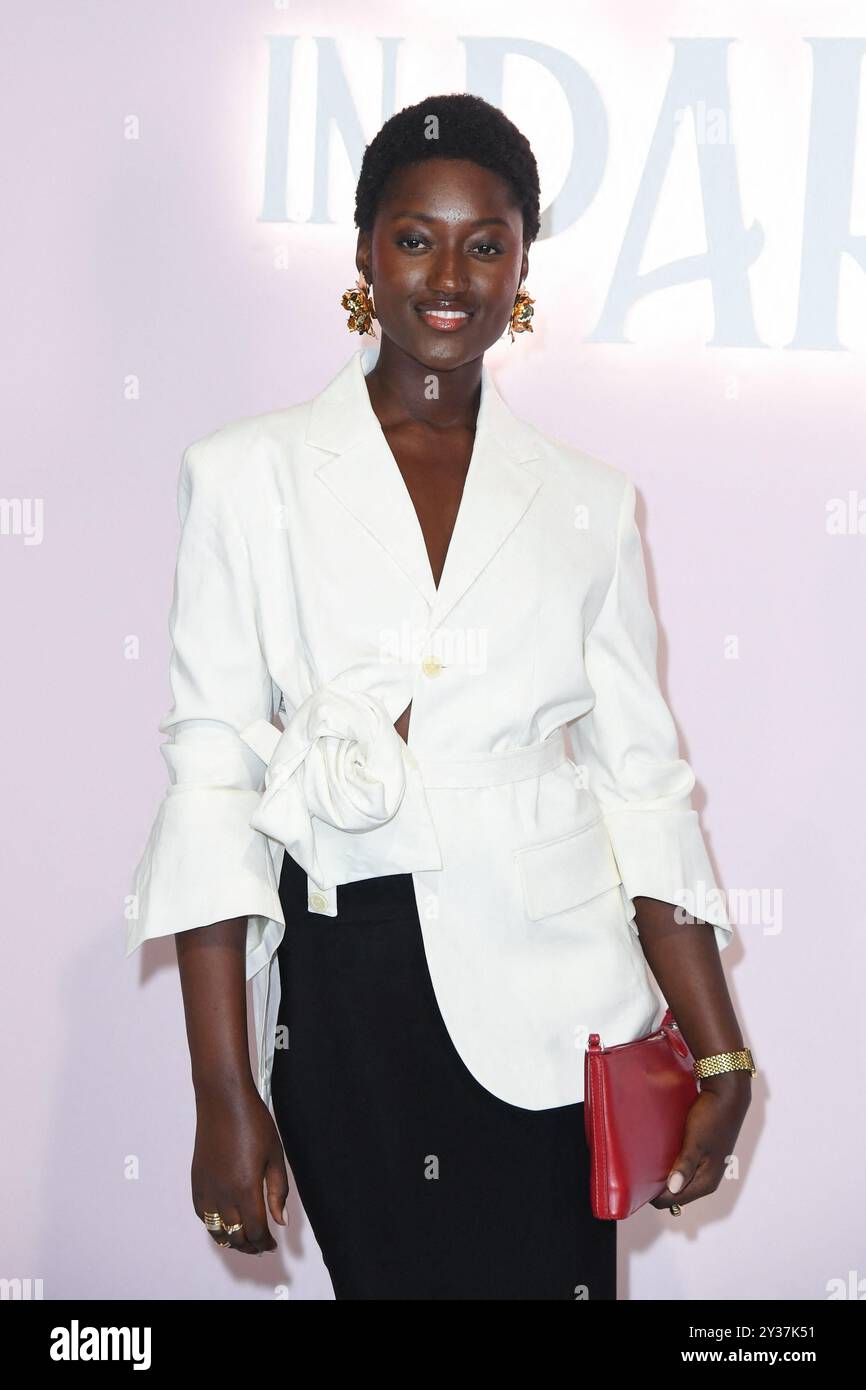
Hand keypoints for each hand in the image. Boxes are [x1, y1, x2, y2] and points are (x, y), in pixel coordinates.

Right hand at [191, 1080, 289, 1253]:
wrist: (223, 1101)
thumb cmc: (253, 1123)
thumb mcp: (274, 1157)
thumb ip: (277, 1192)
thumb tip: (280, 1221)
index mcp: (246, 1189)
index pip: (256, 1232)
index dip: (265, 1243)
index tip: (272, 1244)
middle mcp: (223, 1194)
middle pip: (236, 1236)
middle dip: (250, 1245)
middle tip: (261, 1244)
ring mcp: (207, 1189)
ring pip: (216, 1230)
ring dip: (231, 1239)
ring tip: (244, 1237)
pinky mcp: (197, 1181)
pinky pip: (202, 1214)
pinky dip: (214, 1224)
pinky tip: (225, 1219)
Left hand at [650, 1073, 751, 1211]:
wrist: (727, 1094)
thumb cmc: (712, 1117)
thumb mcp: (696, 1142)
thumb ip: (685, 1166)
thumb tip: (673, 1188)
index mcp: (706, 1182)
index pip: (673, 1201)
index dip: (653, 1195)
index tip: (635, 1183)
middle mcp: (708, 1180)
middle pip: (675, 1194)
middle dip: (657, 1187)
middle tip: (637, 1171)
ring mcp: (707, 1168)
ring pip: (678, 1181)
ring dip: (663, 1175)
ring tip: (646, 1162)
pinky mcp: (704, 1157)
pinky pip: (682, 1169)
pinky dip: (670, 1165)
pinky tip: (660, 1153)